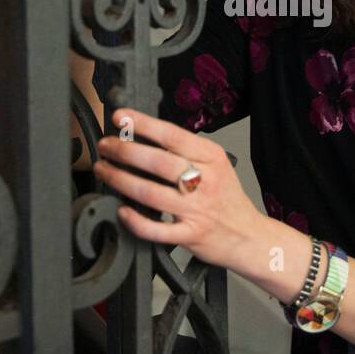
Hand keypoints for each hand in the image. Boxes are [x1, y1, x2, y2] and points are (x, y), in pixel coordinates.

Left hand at [93, 107, 259, 268]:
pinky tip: (122, 211)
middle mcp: (205, 182)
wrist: (249, 236)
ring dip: (121, 180)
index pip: (173, 135)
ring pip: (152, 193)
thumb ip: (188, 152)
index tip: (121, 117)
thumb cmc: (228, 200)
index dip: (143, 124)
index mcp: (212, 158)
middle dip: (125, 151)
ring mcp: (197, 210)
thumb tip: (146, 136)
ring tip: (105, 171)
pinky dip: (136, 220)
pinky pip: (157, 229)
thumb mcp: (217, 165)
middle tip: (106, 146)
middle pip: (158, 162)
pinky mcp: (190, 235)